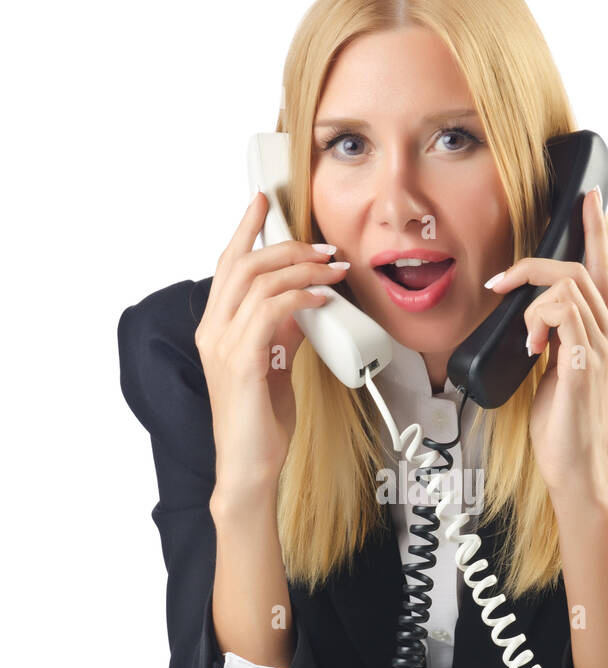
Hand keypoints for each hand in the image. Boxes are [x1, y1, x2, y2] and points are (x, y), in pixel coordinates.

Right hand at [194, 191, 349, 494]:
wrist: (250, 466)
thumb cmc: (262, 421)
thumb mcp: (277, 364)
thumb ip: (284, 331)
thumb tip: (306, 303)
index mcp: (217, 327)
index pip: (227, 265)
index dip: (245, 229)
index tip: (264, 201)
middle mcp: (213, 330)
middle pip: (243, 264)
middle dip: (286, 245)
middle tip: (324, 246)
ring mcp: (223, 345)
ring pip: (258, 282)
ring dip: (301, 269)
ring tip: (333, 270)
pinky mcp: (241, 362)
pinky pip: (270, 313)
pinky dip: (299, 298)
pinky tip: (322, 298)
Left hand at [484, 186, 607, 501]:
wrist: (575, 467)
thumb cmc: (562, 426)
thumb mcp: (558, 370)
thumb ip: (556, 338)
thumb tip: (533, 317)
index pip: (605, 270)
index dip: (597, 231)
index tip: (589, 199)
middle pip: (579, 268)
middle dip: (532, 266)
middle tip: (499, 282)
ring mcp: (603, 347)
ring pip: (567, 286)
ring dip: (530, 303)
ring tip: (525, 339)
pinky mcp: (585, 362)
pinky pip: (561, 312)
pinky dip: (536, 321)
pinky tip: (532, 348)